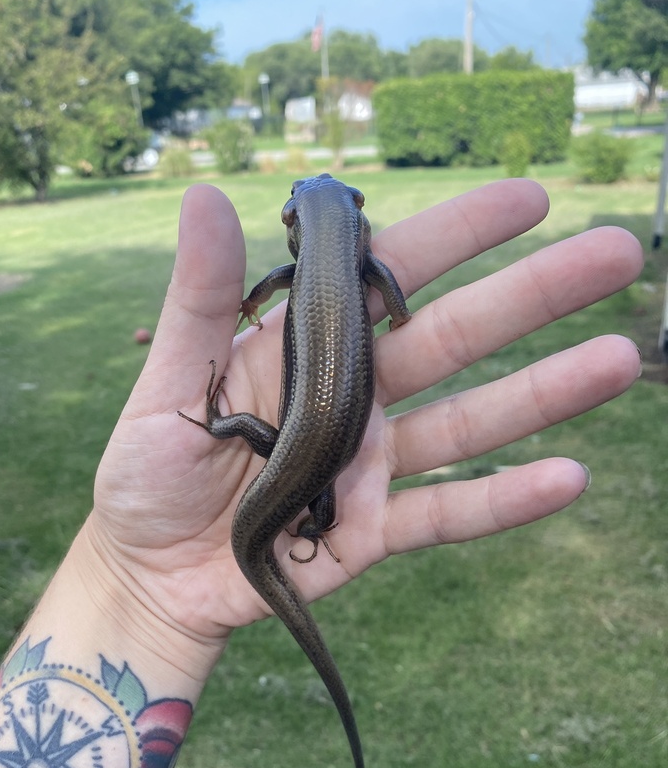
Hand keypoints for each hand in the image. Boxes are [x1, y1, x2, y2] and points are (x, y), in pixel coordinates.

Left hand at [87, 179, 641, 678]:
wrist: (149, 572)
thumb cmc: (148, 472)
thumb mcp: (168, 381)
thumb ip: (198, 298)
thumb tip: (208, 195)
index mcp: (308, 350)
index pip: (392, 279)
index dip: (458, 236)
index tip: (528, 198)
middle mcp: (355, 398)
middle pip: (454, 338)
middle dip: (531, 296)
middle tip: (616, 254)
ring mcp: (371, 466)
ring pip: (469, 421)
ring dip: (544, 391)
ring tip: (619, 358)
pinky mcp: (372, 532)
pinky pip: (445, 514)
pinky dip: (502, 500)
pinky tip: (568, 478)